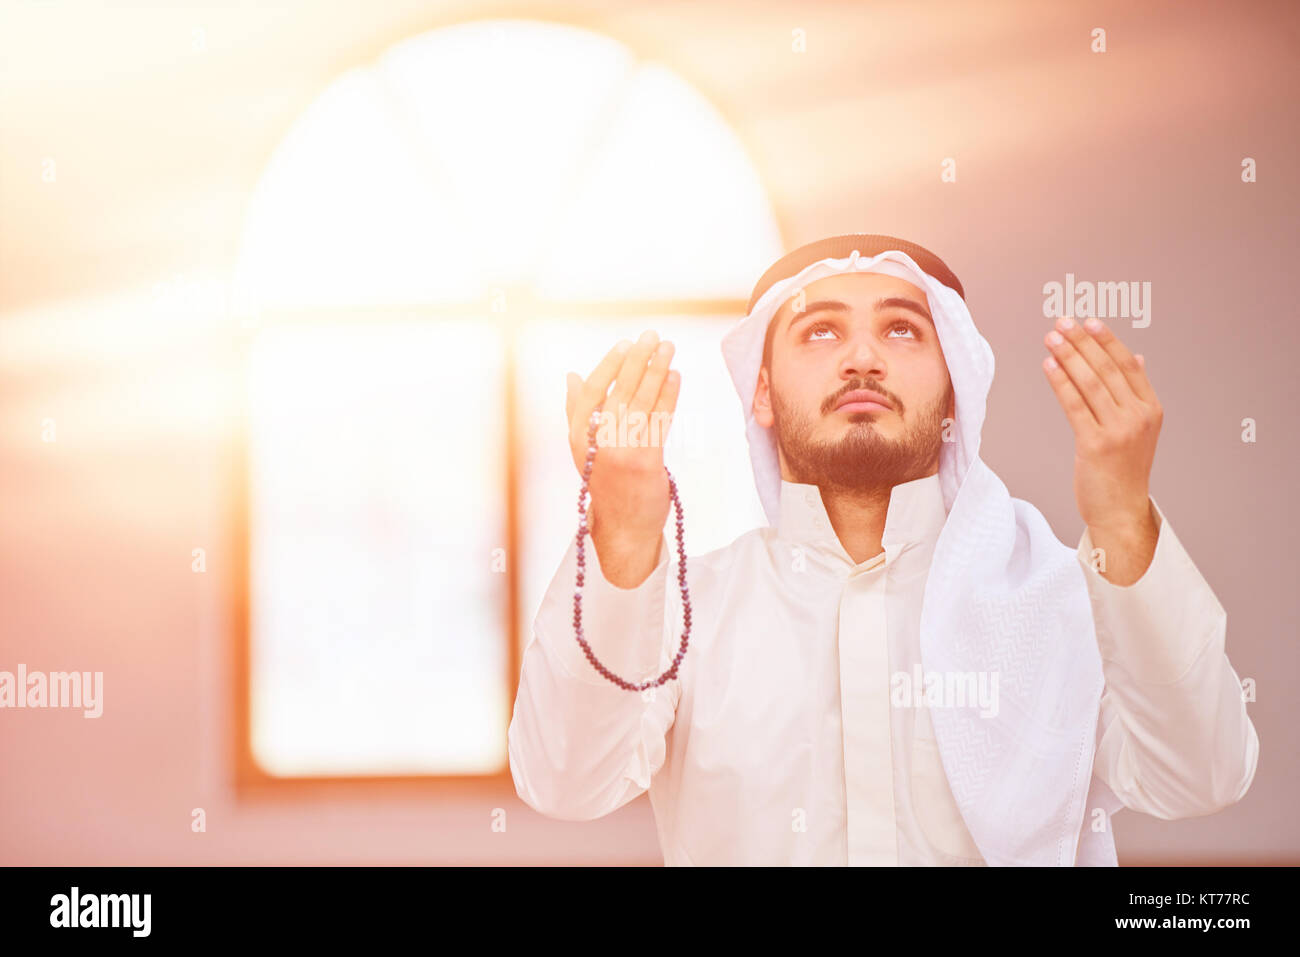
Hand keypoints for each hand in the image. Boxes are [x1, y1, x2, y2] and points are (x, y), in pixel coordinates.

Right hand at [565, 330, 679, 580]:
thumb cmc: (607, 483)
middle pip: (620, 392)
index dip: (609, 366)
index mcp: (579, 438)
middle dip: (637, 360)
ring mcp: (622, 452)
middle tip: (651, 336)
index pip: (592, 392)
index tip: (624, 344)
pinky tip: (675, 376)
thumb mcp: (585, 449)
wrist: (624, 527)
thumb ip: (577, 412)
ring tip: (668, 348)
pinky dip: (668, 396)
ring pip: (642, 402)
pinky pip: (659, 420)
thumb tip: (572, 376)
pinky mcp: (646, 461)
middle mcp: (598, 443)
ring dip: (657, 371)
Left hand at [1041, 314, 1161, 538]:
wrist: (1121, 510)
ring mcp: (1119, 431)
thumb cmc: (1125, 470)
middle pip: (1106, 369)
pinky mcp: (1095, 445)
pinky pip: (1074, 405)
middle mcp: (1139, 417)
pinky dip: (1060, 382)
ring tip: (1051, 338)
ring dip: (1068, 356)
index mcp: (1152, 409)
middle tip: (1062, 322)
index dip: (1107, 341)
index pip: (1127, 365)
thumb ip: (1137, 393)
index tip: (1088, 322)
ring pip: (1090, 383)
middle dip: (1082, 342)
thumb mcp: (1140, 428)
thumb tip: (1136, 357)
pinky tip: (1048, 366)